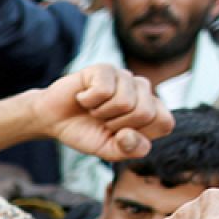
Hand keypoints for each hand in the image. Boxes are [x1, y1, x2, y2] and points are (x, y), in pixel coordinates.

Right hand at [34, 65, 173, 162]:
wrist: (53, 119)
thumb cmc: (85, 132)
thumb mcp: (109, 151)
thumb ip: (128, 150)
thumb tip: (129, 134)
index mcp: (151, 110)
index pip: (165, 123)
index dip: (140, 135)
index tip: (120, 135)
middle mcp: (142, 90)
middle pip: (146, 113)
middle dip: (117, 125)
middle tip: (103, 121)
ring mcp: (124, 77)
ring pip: (126, 101)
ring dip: (102, 113)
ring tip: (93, 109)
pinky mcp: (105, 68)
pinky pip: (105, 90)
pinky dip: (88, 101)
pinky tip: (83, 97)